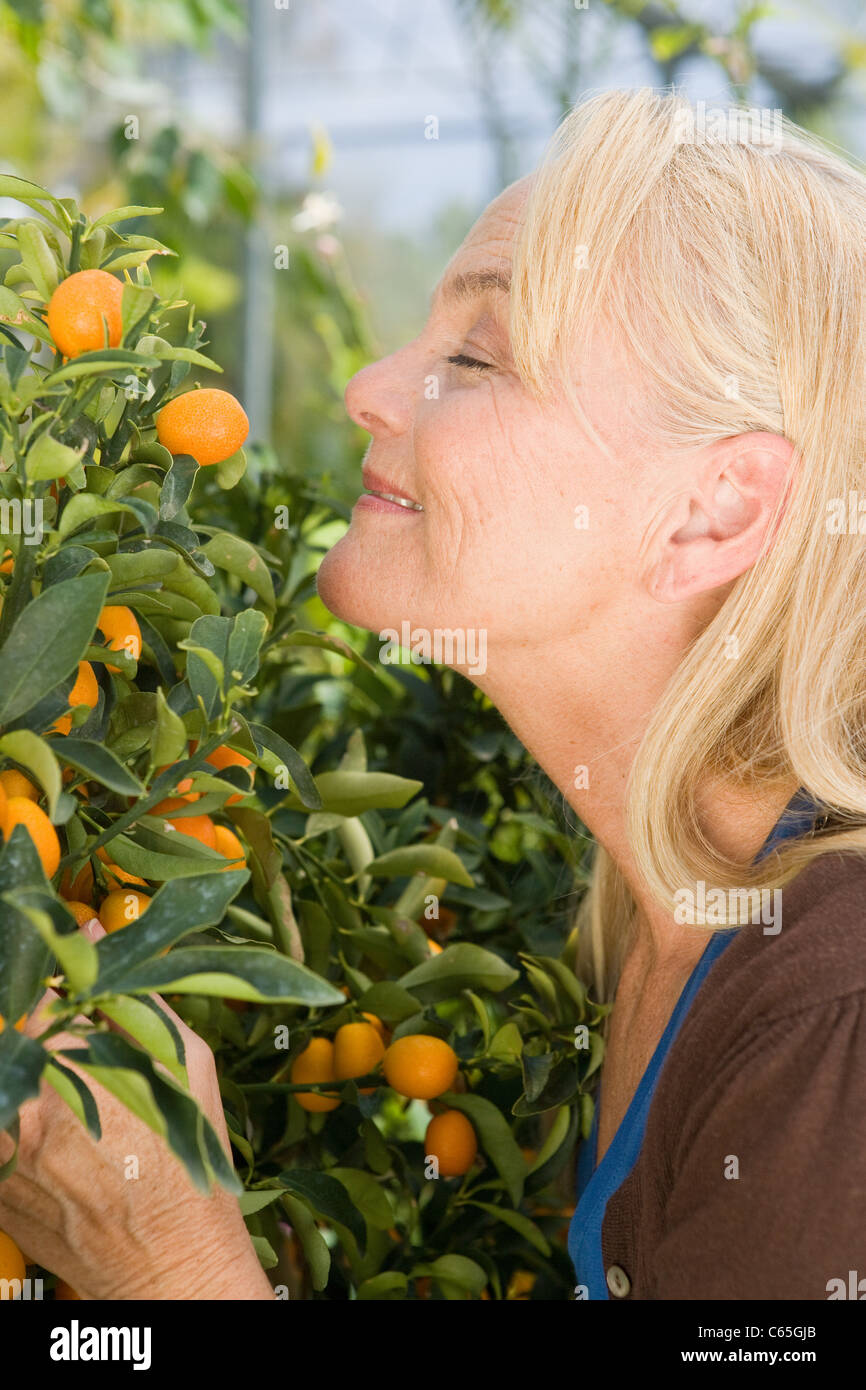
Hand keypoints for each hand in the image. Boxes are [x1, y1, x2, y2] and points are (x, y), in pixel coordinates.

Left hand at [0, 916, 273, 1299]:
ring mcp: (0, 1150)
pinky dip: (18, 1114)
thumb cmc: (187, 1166)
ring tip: (72, 1102)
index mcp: (74, 1067)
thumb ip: (136, 997)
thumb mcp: (185, 1066)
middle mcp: (27, 1106)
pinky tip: (59, 1137)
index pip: (35, 994)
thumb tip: (99, 934)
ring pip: (6, 1078)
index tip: (61, 977)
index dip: (50, 979)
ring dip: (28, 1075)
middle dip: (36, 1030)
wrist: (169, 1265)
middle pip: (10, 1036)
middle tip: (72, 1047)